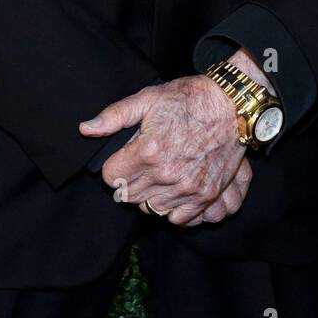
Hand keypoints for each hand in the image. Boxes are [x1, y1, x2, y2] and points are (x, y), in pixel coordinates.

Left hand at [78, 74, 248, 224]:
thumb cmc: (189, 99)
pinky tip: (174, 190)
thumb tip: (86, 129)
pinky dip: (173, 209)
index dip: (115, 166)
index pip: (112, 178)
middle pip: (130, 196)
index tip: (123, 158)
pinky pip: (180, 219)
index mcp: (148, 150)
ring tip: (158, 176)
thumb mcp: (148, 98)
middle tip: (141, 165)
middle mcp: (166, 174)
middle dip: (131, 181)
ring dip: (151, 196)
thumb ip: (114, 116)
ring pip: (152, 209)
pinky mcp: (206, 195)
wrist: (231, 105)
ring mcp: (187, 188)